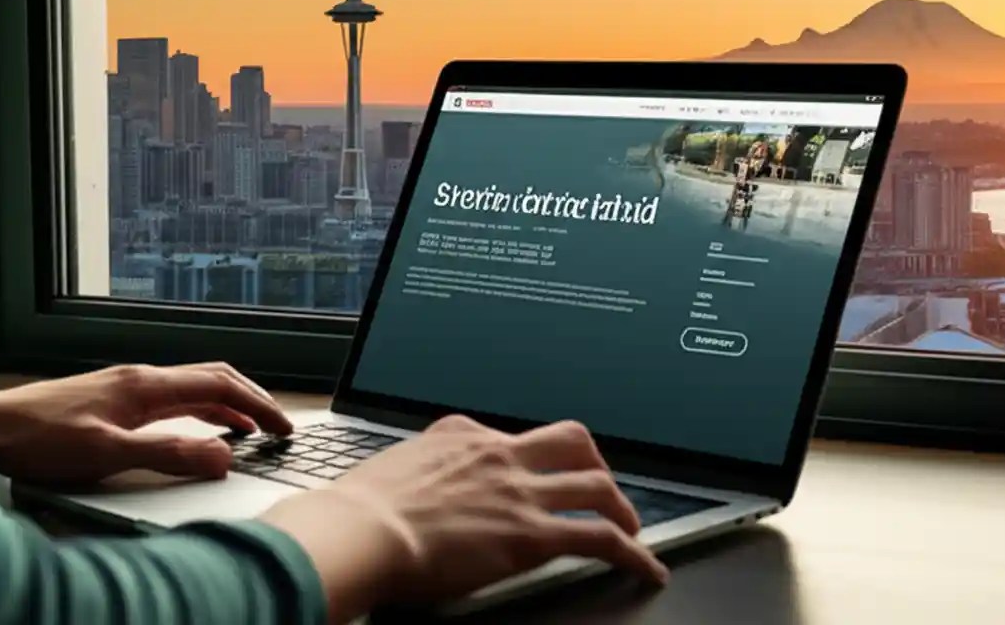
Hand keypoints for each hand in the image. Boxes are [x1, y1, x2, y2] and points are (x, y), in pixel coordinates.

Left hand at [0, 363, 291, 484]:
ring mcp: (126, 387)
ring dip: (227, 405)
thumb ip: (169, 454)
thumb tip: (223, 457)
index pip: (219, 384)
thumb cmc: (39, 439)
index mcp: (146, 385)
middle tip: (278, 425)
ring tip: (250, 428)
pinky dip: (200, 410)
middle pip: (212, 379)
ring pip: (192, 388)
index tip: (283, 426)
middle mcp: (140, 378)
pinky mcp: (112, 400)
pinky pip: (172, 398)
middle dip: (251, 400)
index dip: (258, 404)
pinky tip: (198, 429)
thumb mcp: (108, 453)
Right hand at [258, 415, 667, 622]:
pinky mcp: (533, 534)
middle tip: (599, 490)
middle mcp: (497, 454)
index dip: (527, 459)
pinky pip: (600, 538)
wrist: (361, 531)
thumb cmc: (358, 512)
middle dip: (593, 465)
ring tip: (630, 531)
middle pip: (571, 442)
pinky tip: (645, 568)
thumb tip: (403, 494)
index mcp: (459, 436)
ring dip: (621, 508)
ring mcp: (519, 491)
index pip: (508, 436)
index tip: (530, 476)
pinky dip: (633, 553)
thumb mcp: (388, 473)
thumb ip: (412, 476)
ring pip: (596, 485)